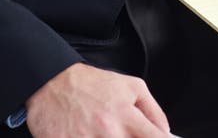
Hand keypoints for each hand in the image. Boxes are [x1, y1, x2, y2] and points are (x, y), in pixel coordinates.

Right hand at [26, 62, 170, 136]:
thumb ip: (152, 108)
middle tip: (124, 133)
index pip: (154, 137)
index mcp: (125, 114)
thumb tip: (165, 131)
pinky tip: (90, 136)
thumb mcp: (129, 85)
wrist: (51, 85)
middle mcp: (108, 131)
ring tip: (106, 133)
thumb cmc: (90, 85)